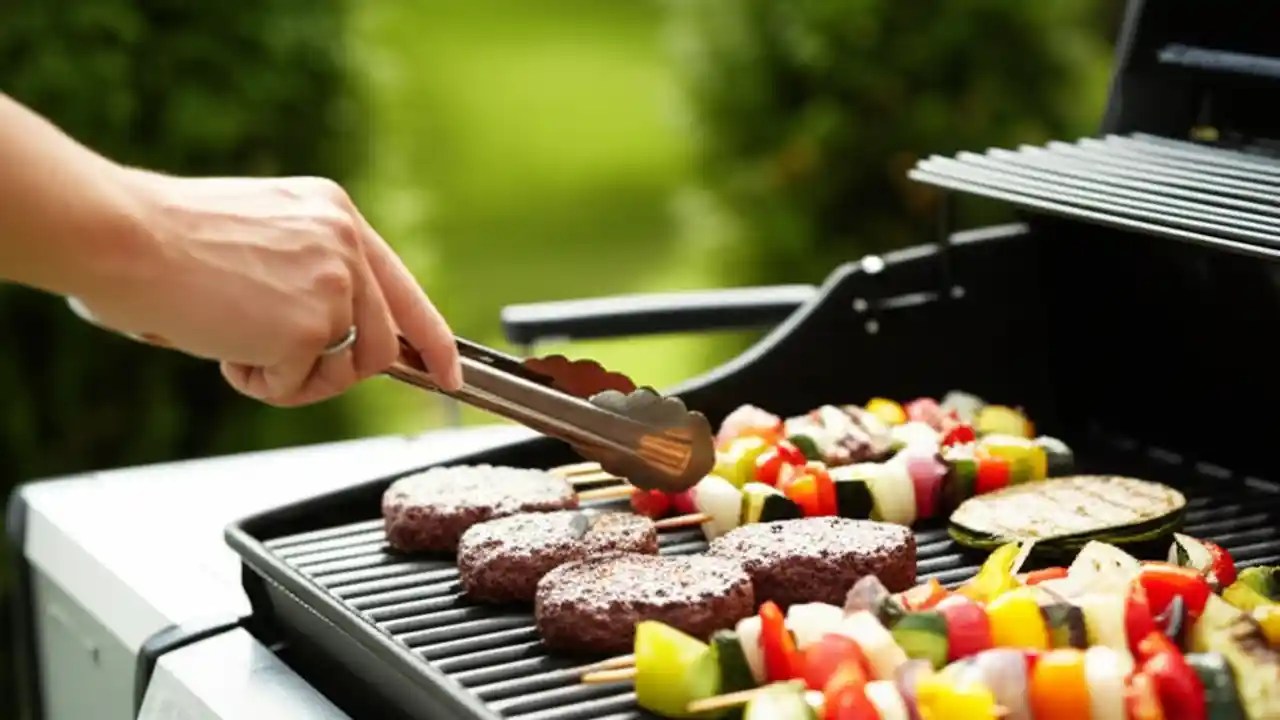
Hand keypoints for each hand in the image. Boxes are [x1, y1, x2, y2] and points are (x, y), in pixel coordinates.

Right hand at [75, 171, 463, 405]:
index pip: (403, 287)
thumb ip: (306, 271)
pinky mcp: (309, 328)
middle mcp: (345, 244)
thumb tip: (327, 334)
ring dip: (289, 376)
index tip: (451, 374)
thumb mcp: (259, 235)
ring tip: (234, 341)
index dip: (432, 339)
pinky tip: (219, 341)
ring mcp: (334, 286)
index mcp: (335, 214)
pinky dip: (254, 380)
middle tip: (280, 368)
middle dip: (338, 373)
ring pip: (342, 370)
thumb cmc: (164, 237)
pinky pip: (292, 385)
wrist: (123, 235)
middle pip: (382, 343)